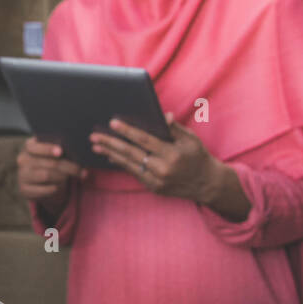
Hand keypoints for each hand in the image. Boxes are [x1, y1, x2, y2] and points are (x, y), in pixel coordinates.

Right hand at [17, 137, 87, 213]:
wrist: (41, 182)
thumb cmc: (51, 163)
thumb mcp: (54, 154)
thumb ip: (60, 150)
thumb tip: (76, 150)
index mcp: (29, 146)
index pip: (35, 146)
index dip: (48, 149)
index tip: (60, 151)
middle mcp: (23, 159)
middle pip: (48, 162)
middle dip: (68, 167)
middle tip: (81, 170)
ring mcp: (22, 175)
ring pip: (46, 175)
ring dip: (61, 177)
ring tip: (69, 177)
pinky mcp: (24, 189)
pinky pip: (42, 190)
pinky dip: (52, 189)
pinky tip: (57, 188)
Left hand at [89, 111, 221, 203]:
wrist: (208, 184)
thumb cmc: (198, 156)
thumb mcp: (190, 139)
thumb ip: (173, 128)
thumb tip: (162, 115)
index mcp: (172, 154)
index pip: (145, 140)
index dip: (128, 131)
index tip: (113, 122)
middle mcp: (163, 169)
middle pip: (132, 154)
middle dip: (111, 144)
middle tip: (94, 137)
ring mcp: (158, 181)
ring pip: (129, 165)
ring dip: (111, 155)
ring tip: (96, 147)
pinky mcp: (154, 188)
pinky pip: (135, 173)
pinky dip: (122, 164)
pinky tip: (111, 156)